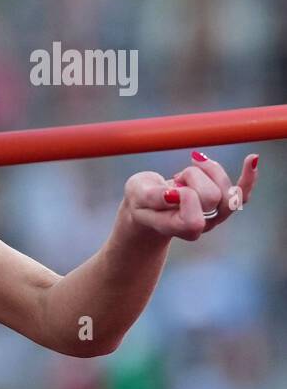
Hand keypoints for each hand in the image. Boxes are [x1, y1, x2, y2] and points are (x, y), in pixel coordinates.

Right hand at [122, 151, 258, 241]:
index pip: (194, 219)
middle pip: (212, 197)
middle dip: (191, 178)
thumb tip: (174, 194)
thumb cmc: (141, 201)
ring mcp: (216, 215)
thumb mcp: (136, 195)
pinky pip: (242, 192)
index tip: (171, 186)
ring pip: (227, 189)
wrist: (150, 208)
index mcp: (179, 228)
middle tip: (174, 179)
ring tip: (186, 173)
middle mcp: (203, 225)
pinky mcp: (224, 203)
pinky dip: (248, 176)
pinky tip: (251, 159)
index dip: (185, 196)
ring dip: (208, 171)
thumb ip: (153, 197)